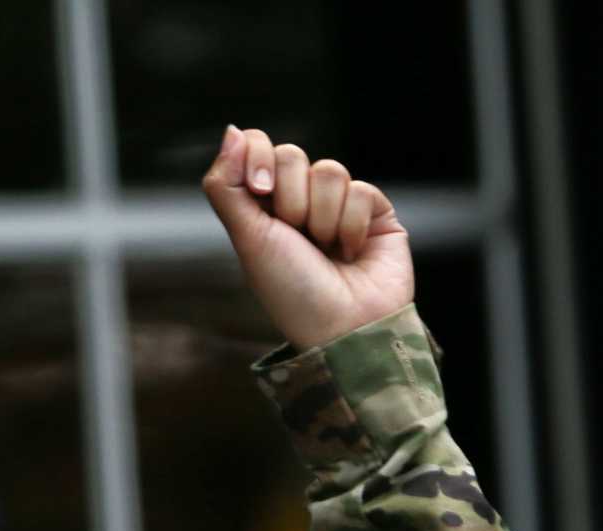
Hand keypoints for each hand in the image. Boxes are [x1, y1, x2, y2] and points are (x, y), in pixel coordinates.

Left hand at [201, 126, 413, 350]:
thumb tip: (231, 131)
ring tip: (325, 250)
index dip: (258, 158)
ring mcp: (338, 206)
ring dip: (322, 216)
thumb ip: (227, 186)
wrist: (342, 326)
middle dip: (291, 198)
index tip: (261, 190)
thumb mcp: (247, 239)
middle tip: (296, 235)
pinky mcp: (374, 212)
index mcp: (262, 208)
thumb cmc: (291, 291)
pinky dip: (351, 224)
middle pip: (292, 154)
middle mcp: (299, 202)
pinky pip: (361, 189)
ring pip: (329, 170)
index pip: (257, 147)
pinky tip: (350, 253)